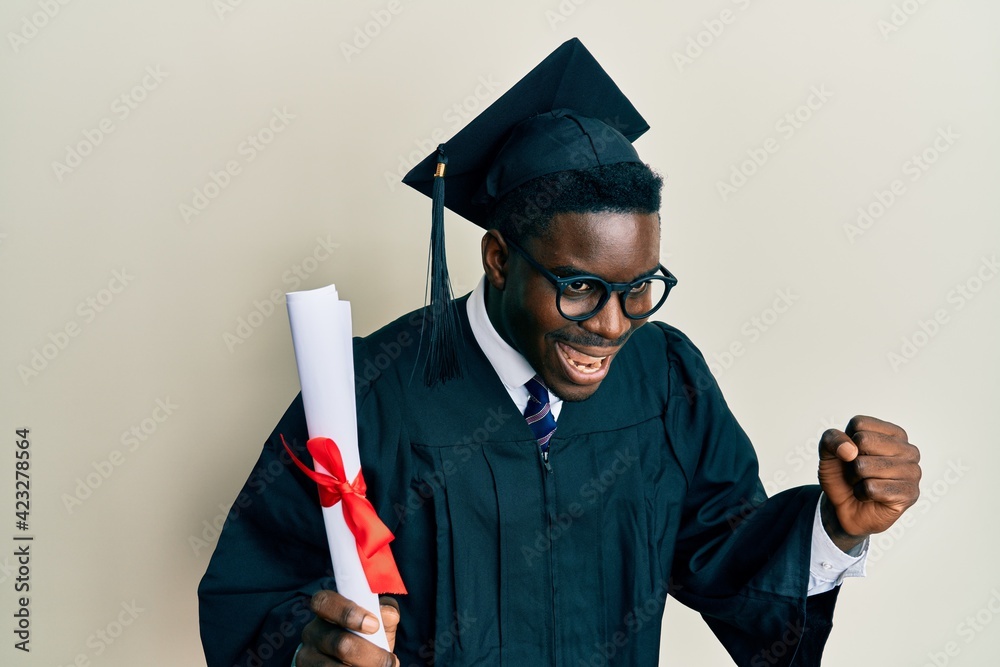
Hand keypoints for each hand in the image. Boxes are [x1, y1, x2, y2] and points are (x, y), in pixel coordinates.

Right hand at [296, 590, 399, 665]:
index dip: (347, 612)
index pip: (325, 602)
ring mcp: (308, 656)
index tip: (374, 625)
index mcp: (326, 609)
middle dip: (371, 654)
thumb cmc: (366, 635)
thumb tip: (389, 615)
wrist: (354, 661)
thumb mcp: (376, 620)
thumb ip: (384, 613)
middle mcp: (312, 632)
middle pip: (339, 643)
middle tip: (390, 661)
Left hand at [817, 415, 920, 552]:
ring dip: (855, 479)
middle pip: (863, 441)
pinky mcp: (909, 493)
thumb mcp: (828, 452)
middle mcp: (908, 449)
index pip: (859, 423)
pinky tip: (870, 497)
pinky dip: (861, 493)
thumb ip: (831, 439)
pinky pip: (871, 488)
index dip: (846, 441)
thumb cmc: (842, 476)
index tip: (852, 454)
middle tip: (857, 472)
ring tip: (864, 484)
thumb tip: (851, 450)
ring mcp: (912, 471)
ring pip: (864, 466)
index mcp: (892, 432)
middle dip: (850, 460)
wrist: (844, 508)